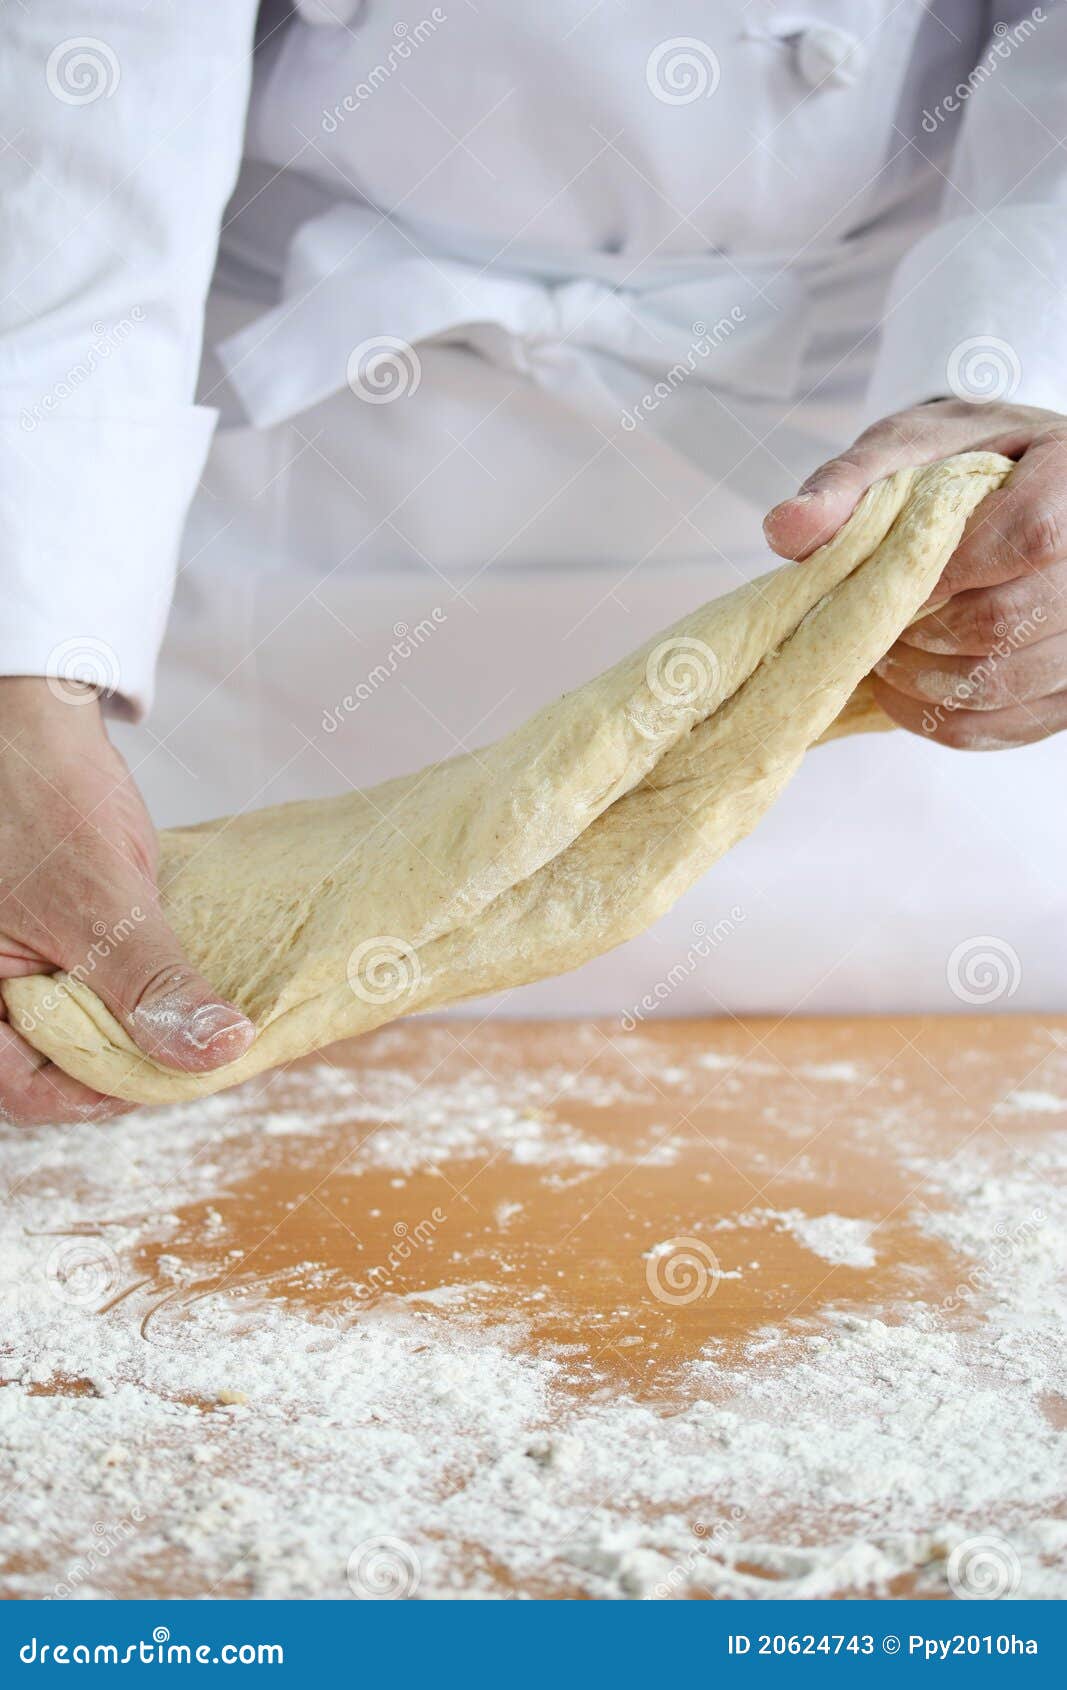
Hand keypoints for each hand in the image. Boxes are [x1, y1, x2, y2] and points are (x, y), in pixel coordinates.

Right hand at [0, 678, 253, 1123]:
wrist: (33, 723)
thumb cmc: (41, 799)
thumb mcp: (105, 903)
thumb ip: (152, 986)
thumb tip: (215, 1053)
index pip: (26, 1092)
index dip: (100, 1094)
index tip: (172, 1074)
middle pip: (53, 1066)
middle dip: (123, 1062)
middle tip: (193, 1048)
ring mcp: (12, 965)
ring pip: (76, 1028)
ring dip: (132, 1028)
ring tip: (190, 1017)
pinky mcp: (46, 939)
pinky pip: (86, 986)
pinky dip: (130, 991)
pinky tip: (175, 984)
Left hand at [763, 400, 1066, 748]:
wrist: (1017, 487)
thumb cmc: (963, 463)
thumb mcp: (911, 446)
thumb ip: (852, 482)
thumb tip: (787, 531)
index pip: (1026, 536)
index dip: (940, 573)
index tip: (887, 581)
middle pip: (1005, 622)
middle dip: (916, 634)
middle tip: (872, 625)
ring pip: (1007, 683)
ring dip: (923, 683)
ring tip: (885, 656)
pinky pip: (1013, 725)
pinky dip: (946, 721)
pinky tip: (907, 692)